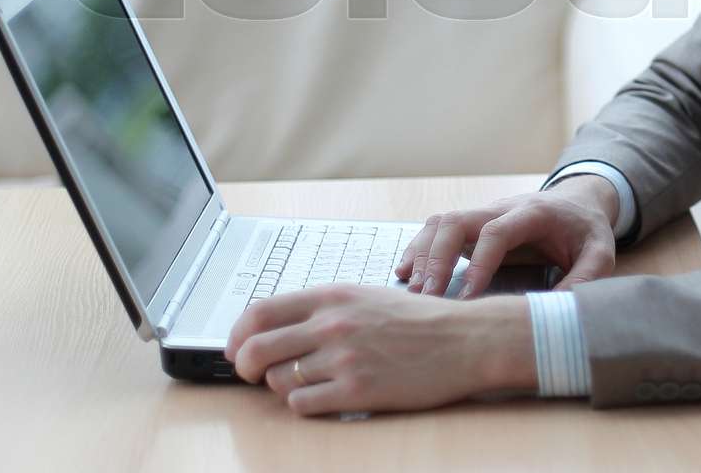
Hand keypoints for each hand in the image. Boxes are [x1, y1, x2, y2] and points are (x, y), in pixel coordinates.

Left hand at [225, 284, 535, 414]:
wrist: (463, 341)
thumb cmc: (419, 320)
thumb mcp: (366, 297)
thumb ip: (322, 309)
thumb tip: (273, 327)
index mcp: (332, 295)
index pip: (259, 312)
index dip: (237, 335)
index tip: (237, 347)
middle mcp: (332, 324)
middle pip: (256, 349)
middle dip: (245, 367)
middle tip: (253, 373)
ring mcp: (343, 358)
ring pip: (278, 380)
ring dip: (284, 385)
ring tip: (309, 380)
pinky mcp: (356, 391)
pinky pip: (303, 405)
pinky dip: (305, 404)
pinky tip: (325, 396)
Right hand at [396, 176, 618, 298]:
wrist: (578, 202)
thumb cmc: (586, 230)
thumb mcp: (600, 253)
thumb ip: (585, 279)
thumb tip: (556, 312)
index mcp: (533, 213)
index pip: (496, 231)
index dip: (479, 262)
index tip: (468, 296)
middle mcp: (501, 209)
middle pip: (456, 221)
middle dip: (437, 258)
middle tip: (428, 298)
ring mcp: (483, 215)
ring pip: (440, 223)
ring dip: (422, 255)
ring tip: (414, 292)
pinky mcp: (472, 226)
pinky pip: (437, 230)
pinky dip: (418, 250)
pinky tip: (405, 274)